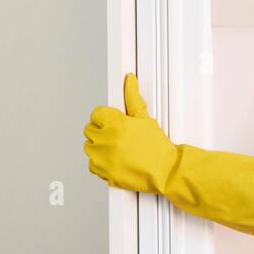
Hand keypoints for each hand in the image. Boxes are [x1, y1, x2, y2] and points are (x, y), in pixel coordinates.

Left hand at [83, 74, 253, 235]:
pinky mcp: (102, 172)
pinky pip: (92, 165)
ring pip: (89, 147)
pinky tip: (116, 160)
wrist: (165, 171)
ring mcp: (101, 157)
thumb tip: (129, 80)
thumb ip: (133, 97)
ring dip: (99, 147)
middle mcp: (105, 140)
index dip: (106, 118)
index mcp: (114, 123)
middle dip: (102, 132)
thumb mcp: (145, 118)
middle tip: (118, 137)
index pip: (96, 114)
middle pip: (90, 130)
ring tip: (117, 149)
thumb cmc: (158, 148)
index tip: (113, 123)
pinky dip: (101, 164)